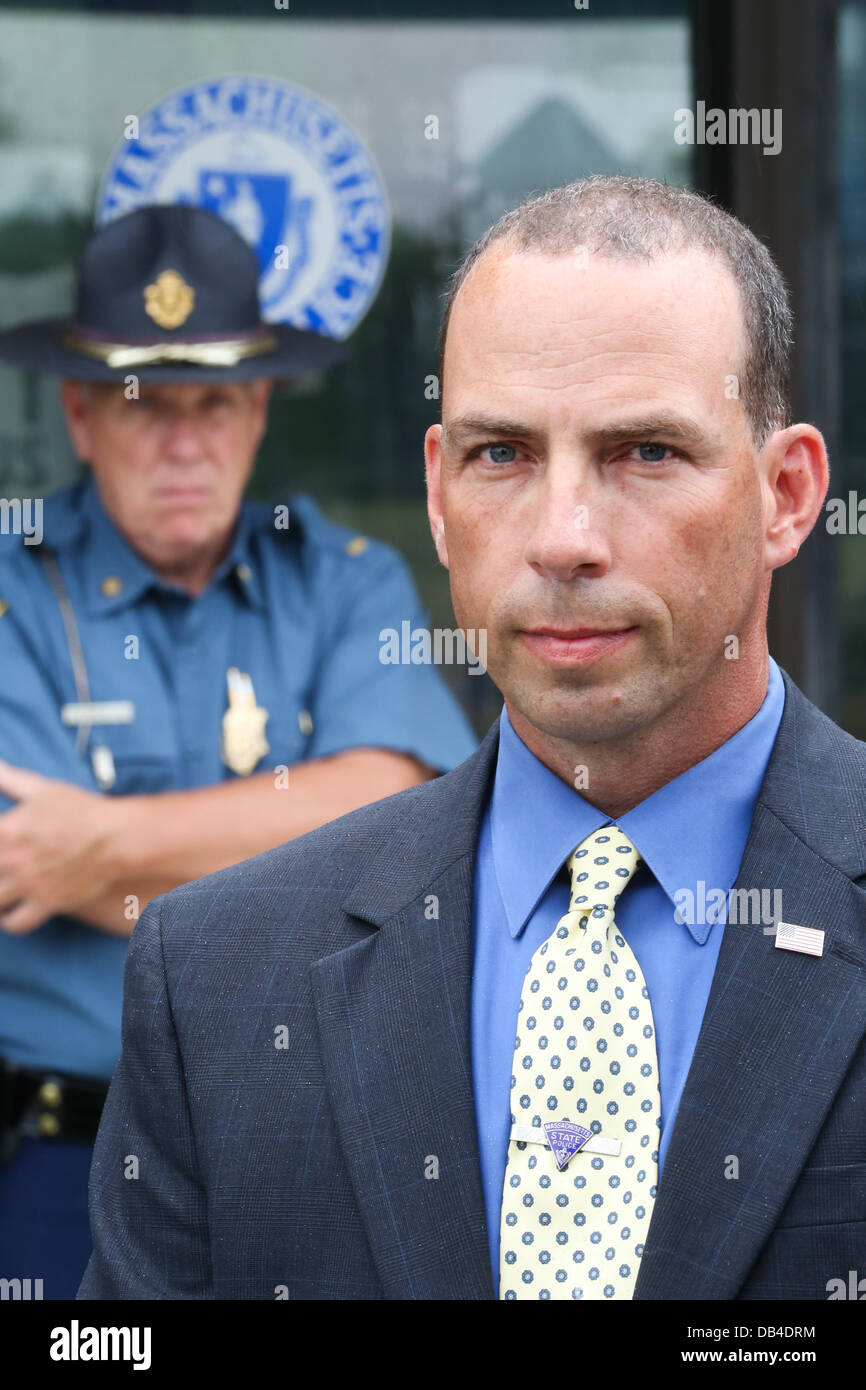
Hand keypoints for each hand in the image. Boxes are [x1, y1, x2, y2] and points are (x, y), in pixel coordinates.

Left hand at [0, 762, 119, 932]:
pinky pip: (17, 922)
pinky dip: (8, 921)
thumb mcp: (42, 789)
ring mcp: (30, 884)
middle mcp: (13, 860)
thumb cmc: (80, 810)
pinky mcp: (47, 903)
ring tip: (1, 888)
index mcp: (7, 830)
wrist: (115, 836)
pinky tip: (8, 912)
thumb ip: (10, 779)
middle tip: (2, 865)